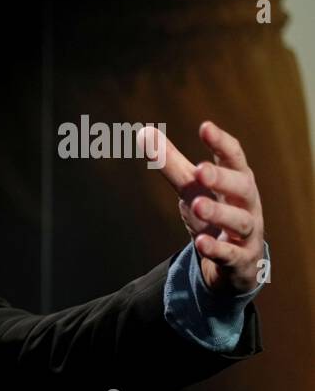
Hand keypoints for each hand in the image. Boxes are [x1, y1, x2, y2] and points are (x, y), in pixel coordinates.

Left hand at [142, 122, 265, 296]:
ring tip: (196, 205)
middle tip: (200, 170)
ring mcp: (247, 233)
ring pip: (239, 221)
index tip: (205, 127)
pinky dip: (217, 249)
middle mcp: (247, 204)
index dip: (221, 143)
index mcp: (237, 181)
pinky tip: (200, 243)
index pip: (234, 158)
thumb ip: (171, 163)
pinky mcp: (241, 260)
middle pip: (242, 187)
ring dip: (218, 212)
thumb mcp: (192, 189)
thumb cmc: (214, 215)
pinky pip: (231, 254)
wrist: (235, 263)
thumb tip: (144, 132)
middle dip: (222, 178)